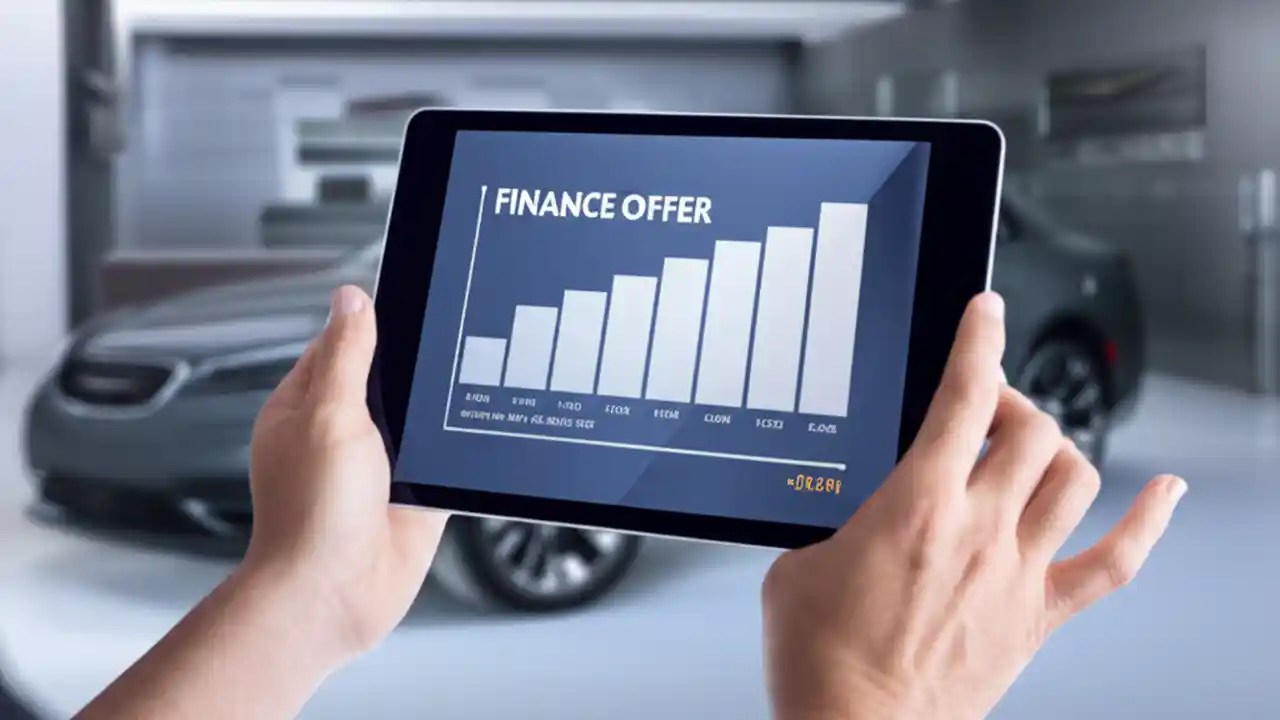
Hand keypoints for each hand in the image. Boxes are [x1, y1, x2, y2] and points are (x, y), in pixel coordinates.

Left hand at [246, 285, 447, 657]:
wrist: (335, 594)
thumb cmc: (312, 514)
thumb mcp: (329, 414)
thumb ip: (347, 355)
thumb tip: (351, 298)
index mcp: (305, 406)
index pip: (341, 344)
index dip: (375, 323)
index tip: (413, 301)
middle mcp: (340, 433)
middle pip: (388, 379)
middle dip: (416, 369)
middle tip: (451, 345)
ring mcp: (377, 466)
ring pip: (419, 419)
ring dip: (438, 412)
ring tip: (466, 387)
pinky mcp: (411, 496)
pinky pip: (442, 462)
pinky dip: (457, 452)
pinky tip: (474, 437)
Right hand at [762, 292, 1185, 719]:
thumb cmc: (820, 660)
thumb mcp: (796, 564)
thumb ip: (834, 525)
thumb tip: (848, 520)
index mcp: (915, 506)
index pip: (963, 397)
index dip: (978, 341)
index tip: (984, 312)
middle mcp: (978, 530)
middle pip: (1031, 430)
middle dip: (1011, 401)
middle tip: (985, 407)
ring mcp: (1016, 573)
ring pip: (1075, 478)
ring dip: (1056, 447)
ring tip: (1030, 447)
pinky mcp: (1036, 617)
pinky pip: (1115, 563)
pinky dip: (1148, 522)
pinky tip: (1163, 494)